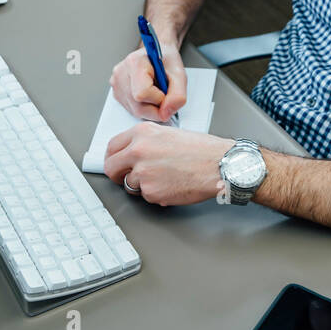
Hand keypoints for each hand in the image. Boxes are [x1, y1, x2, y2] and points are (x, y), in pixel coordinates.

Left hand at [104, 121, 232, 206]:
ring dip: (142, 185)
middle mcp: (138, 151)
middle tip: (127, 177)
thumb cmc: (203, 150)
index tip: (116, 162)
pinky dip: (156, 194)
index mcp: (142, 133)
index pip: (112, 146)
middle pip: (111, 167)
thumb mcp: (169, 133)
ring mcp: (143, 173)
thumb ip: (147, 141)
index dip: (113, 157)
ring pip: (129, 185)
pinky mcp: (151, 192)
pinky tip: (172, 185)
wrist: (219, 165)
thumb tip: (133, 152)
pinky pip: (146, 196)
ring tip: (163, 178)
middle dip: (118, 175)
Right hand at [109, 36, 186, 122]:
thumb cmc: (167, 60)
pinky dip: (144, 107)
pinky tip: (149, 95)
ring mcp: (116, 84)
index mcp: (135, 63)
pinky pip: (132, 110)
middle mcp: (121, 74)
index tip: (167, 92)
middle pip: (138, 107)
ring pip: (135, 111)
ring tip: (156, 91)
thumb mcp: (180, 75)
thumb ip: (178, 96)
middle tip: (164, 93)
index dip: (159, 99)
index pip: (143, 94)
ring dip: (151, 108)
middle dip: (156, 107)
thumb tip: (166, 113)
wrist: (158, 54)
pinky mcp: (117, 93)